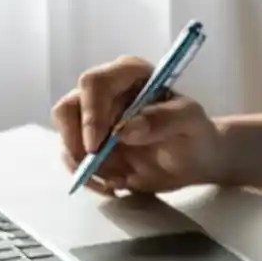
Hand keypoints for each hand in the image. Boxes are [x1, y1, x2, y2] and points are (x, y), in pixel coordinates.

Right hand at [51, 56, 226, 195]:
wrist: (193, 159)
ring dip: (82, 163)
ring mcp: (94, 118)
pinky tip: (114, 186)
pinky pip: (73, 158)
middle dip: (75, 141)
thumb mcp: (190, 122)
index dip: (90, 113)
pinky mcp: (90, 144)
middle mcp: (105, 92)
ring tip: (117, 180)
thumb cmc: (194, 132)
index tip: (97, 145)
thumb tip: (125, 129)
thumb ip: (163, 119)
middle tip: (93, 166)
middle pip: (68, 107)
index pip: (95, 83)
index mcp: (129, 74)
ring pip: (66, 135)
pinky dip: (88, 176)